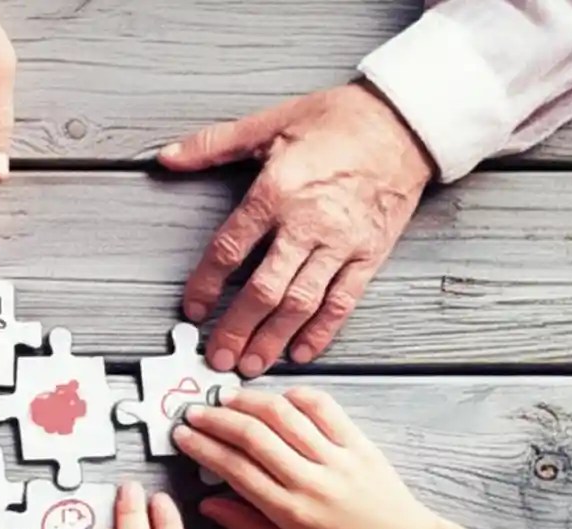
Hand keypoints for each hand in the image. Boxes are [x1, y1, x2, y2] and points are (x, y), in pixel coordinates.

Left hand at [159, 82, 434, 376]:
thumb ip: (213, 145)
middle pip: (265, 289)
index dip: (206, 284)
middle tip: (218, 359)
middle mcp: (307, 223)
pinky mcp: (371, 254)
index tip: (192, 310)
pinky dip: (322, 331)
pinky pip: (343, 300)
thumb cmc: (335, 121)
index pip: (230, 249)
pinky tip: (301, 352)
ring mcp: (342, 243)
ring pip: (302, 303)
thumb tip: (167, 158)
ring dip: (273, 339)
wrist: (404, 122)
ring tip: (252, 365)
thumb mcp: (269, 123)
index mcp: (276, 192)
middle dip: (238, 329)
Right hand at [172, 387, 441, 528]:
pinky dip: (296, 395)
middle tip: (195, 413)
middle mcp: (312, 481)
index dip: (203, 448)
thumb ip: (246, 528)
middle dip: (216, 419)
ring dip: (248, 401)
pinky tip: (277, 398)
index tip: (184, 437)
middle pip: (253, 436)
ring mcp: (337, 458)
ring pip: (283, 415)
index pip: (235, 469)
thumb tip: (207, 504)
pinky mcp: (358, 442)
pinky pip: (323, 407)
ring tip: (227, 398)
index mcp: (291, 512)